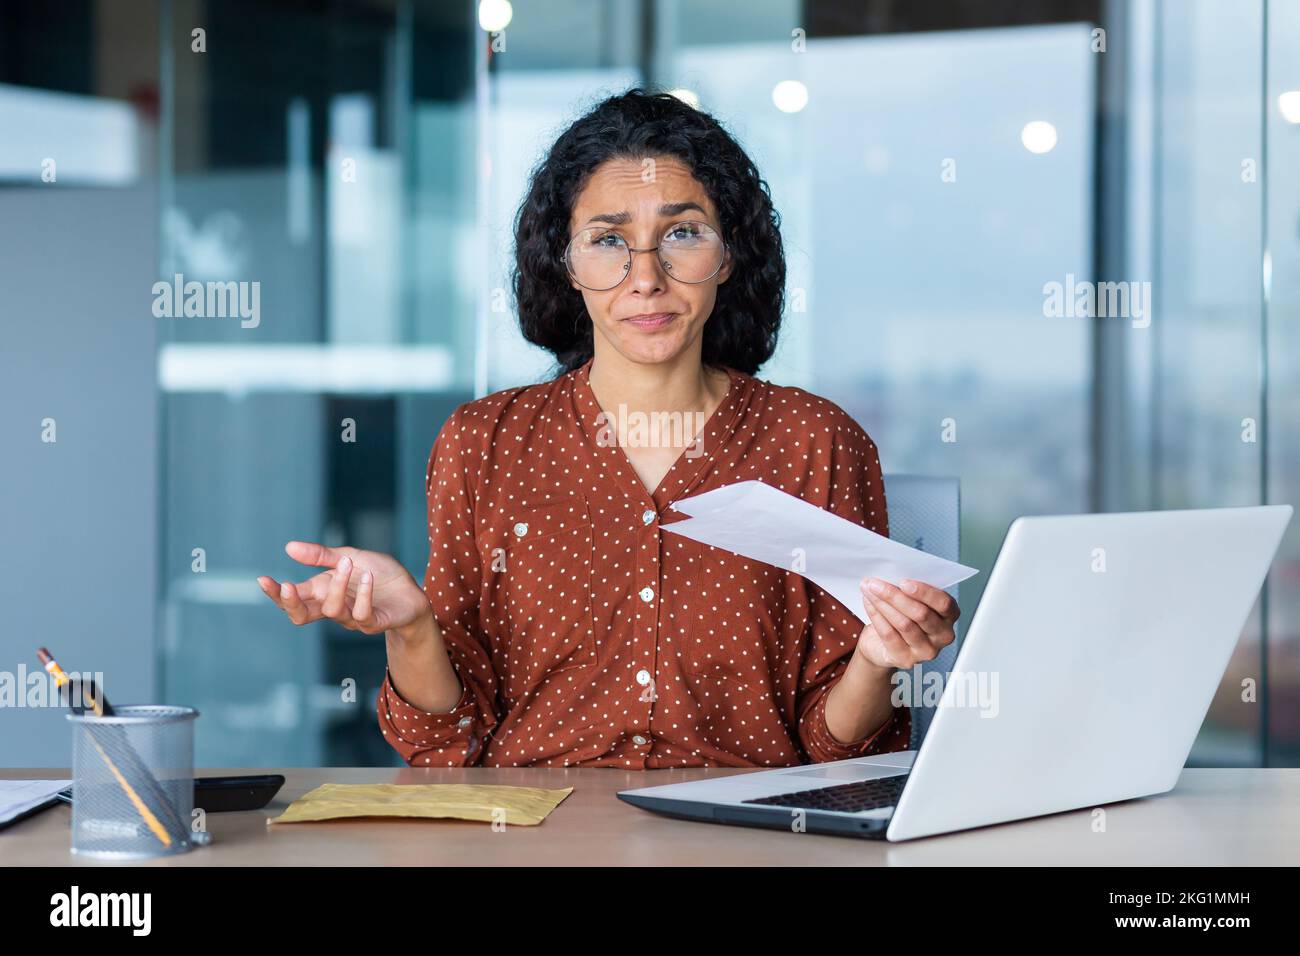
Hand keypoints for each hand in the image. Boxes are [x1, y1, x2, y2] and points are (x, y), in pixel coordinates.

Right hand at [257, 541, 431, 635]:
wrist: (410, 591)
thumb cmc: (377, 575)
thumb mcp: (349, 557)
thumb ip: (320, 556)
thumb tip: (288, 547)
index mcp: (322, 591)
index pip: (292, 598)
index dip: (276, 593)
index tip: (262, 579)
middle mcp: (333, 607)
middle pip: (301, 616)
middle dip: (290, 604)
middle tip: (288, 586)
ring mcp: (353, 618)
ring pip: (332, 611)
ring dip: (337, 586)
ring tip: (347, 562)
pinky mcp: (375, 622)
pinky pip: (362, 616)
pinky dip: (363, 595)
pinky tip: (367, 577)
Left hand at [854, 577, 960, 669]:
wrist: (882, 644)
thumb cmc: (901, 615)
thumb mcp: (910, 600)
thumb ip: (909, 589)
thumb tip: (891, 573)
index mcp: (950, 616)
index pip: (944, 604)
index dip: (924, 592)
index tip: (903, 581)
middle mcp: (943, 636)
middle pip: (921, 614)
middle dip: (895, 596)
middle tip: (875, 583)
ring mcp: (926, 651)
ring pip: (904, 624)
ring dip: (883, 604)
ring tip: (869, 590)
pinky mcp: (906, 659)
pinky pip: (889, 635)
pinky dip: (876, 616)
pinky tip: (868, 604)